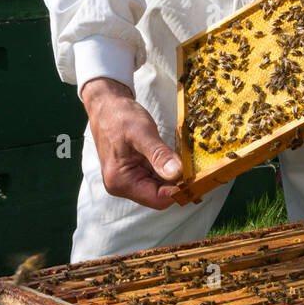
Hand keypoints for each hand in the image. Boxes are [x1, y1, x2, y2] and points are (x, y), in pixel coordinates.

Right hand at [80, 77, 182, 208]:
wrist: (107, 105)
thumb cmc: (119, 116)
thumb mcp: (141, 132)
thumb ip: (159, 154)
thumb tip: (177, 174)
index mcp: (121, 181)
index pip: (158, 199)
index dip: (178, 190)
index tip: (196, 175)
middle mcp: (123, 185)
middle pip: (160, 194)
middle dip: (177, 181)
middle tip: (194, 165)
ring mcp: (129, 179)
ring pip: (160, 185)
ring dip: (174, 174)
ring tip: (185, 158)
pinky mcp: (135, 171)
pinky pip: (156, 175)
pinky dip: (168, 167)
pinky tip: (174, 156)